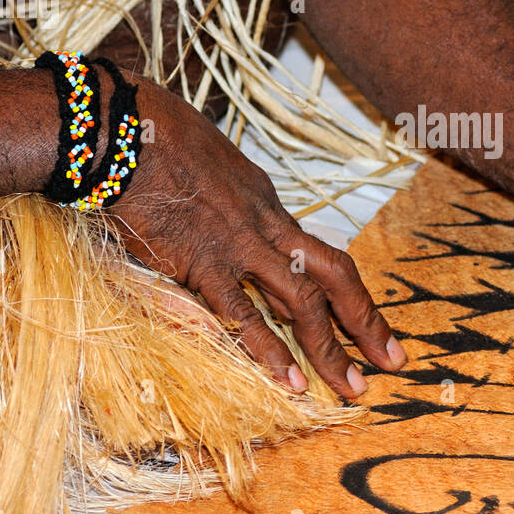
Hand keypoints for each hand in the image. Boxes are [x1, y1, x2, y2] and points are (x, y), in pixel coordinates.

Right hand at [106, 78, 404, 398]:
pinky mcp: (201, 263)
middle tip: (391, 360)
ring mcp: (237, 244)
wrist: (121, 127)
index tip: (367, 321)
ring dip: (329, 348)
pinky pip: (243, 314)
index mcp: (266, 201)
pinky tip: (290, 381)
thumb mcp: (208, 161)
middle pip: (332, 275)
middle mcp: (264, 223)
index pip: (318, 254)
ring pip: (301, 301)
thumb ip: (225, 195)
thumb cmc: (153, 134)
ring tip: (352, 386)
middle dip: (365, 320)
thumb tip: (228, 209)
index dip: (347, 291)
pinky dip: (269, 350)